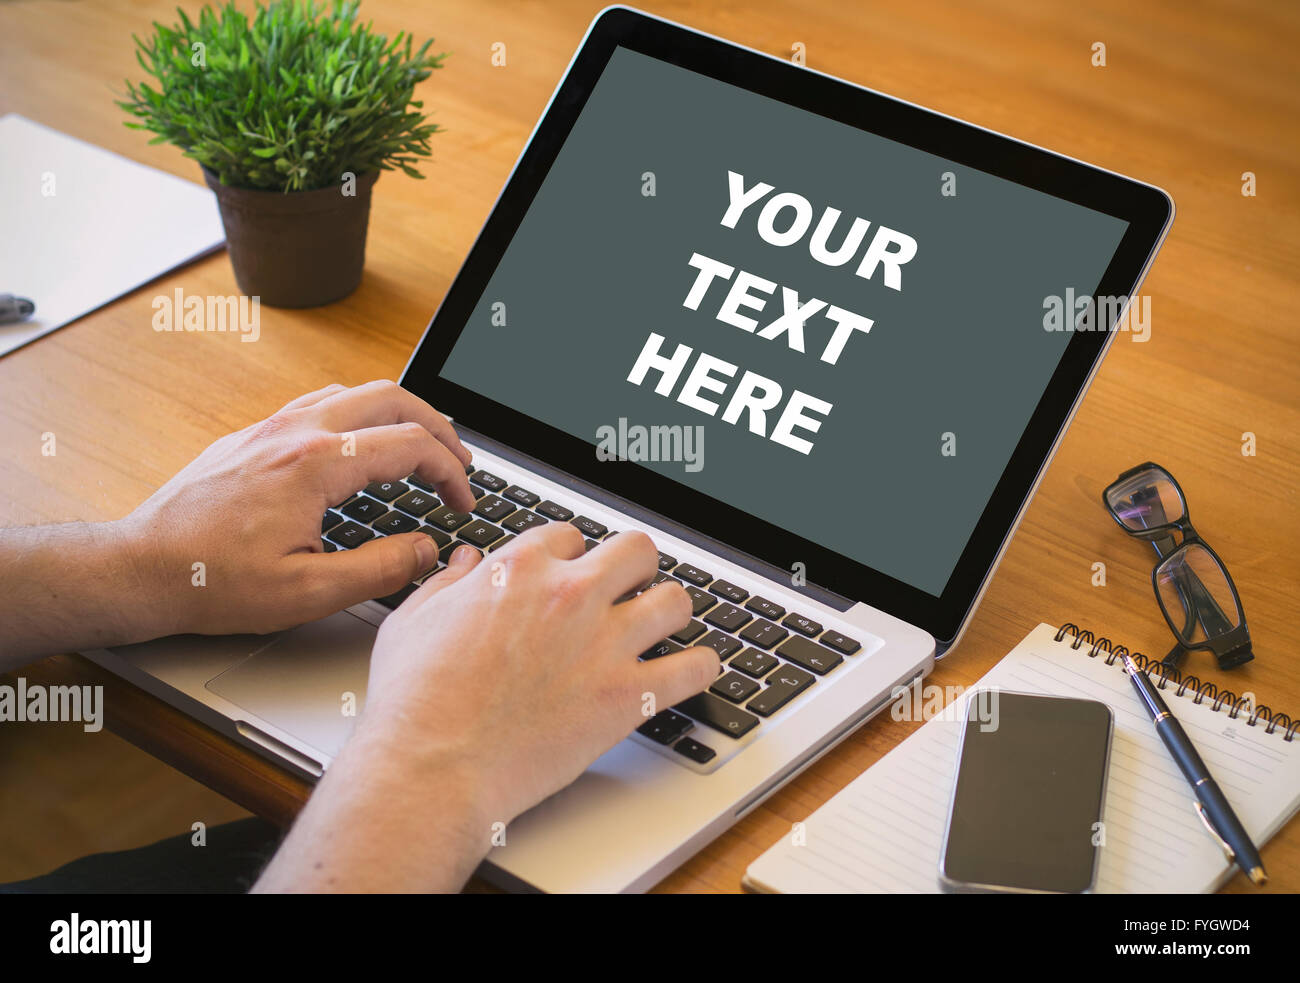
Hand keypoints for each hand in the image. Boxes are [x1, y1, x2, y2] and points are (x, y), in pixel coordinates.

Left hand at [117, 380, 475, 637]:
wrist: (141, 567)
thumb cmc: (213, 582)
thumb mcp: (307, 593)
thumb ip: (379, 569)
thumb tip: (426, 549)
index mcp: (316, 464)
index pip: (411, 446)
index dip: (452, 474)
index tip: (462, 503)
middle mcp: (296, 431)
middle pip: (392, 398)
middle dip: (439, 428)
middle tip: (460, 464)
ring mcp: (273, 426)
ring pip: (358, 392)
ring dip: (401, 415)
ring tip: (424, 448)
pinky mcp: (255, 434)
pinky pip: (324, 402)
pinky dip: (363, 415)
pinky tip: (365, 445)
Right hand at [255, 524, 718, 891]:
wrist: (433, 767)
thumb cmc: (414, 702)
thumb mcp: (412, 622)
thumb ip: (445, 584)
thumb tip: (463, 562)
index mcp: (519, 569)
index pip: (570, 536)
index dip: (570, 558)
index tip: (569, 578)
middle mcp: (570, 594)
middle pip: (637, 549)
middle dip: (634, 568)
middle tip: (628, 592)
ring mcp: (604, 642)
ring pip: (676, 600)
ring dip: (670, 612)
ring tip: (661, 629)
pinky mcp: (628, 694)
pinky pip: (696, 668)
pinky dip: (700, 669)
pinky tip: (690, 673)